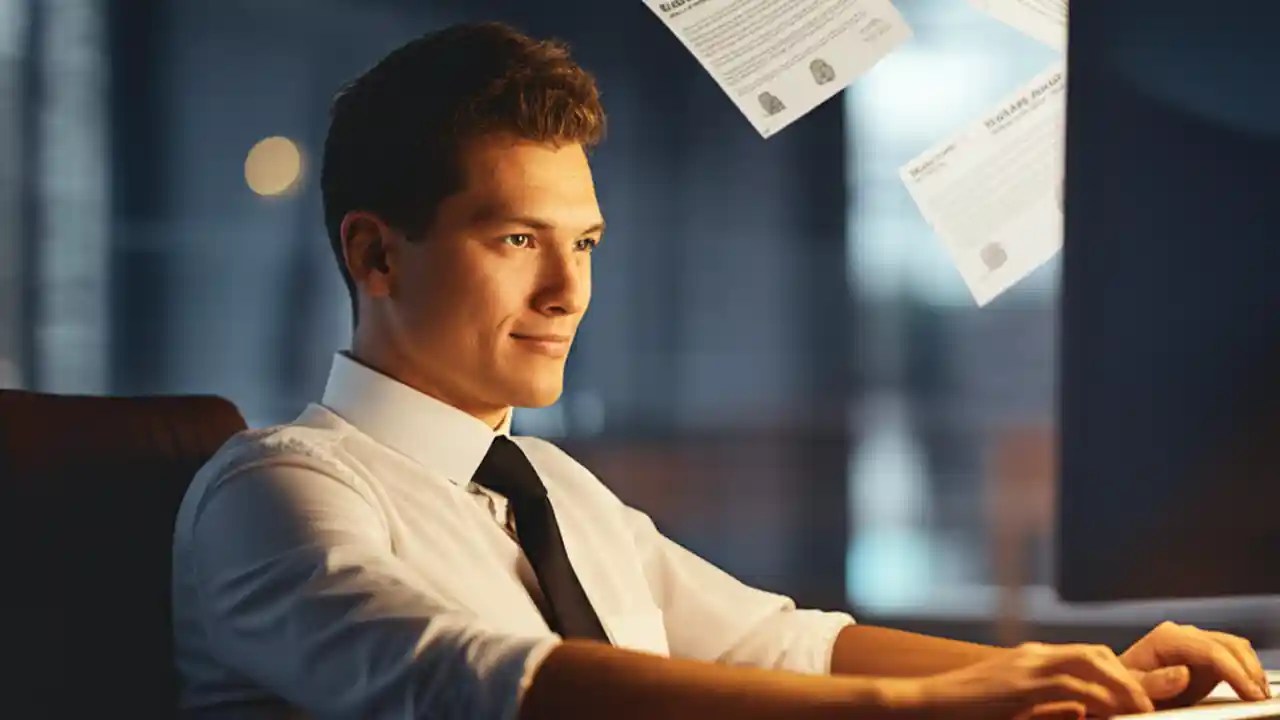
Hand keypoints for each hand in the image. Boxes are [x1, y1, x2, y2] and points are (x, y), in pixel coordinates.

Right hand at [892, 642, 1154, 718]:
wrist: (928, 703)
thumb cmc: (968, 709)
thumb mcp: (1014, 706)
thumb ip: (1048, 706)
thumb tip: (1080, 712)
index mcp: (1032, 659)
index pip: (1088, 656)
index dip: (1119, 674)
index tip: (1143, 696)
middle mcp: (1033, 656)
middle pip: (1095, 653)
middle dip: (1129, 674)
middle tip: (1154, 701)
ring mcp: (1025, 667)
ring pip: (1089, 663)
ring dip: (1122, 684)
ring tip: (1144, 707)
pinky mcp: (1019, 685)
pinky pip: (1069, 685)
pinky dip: (1097, 696)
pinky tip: (1113, 711)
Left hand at [1121, 621, 1268, 706]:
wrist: (1119, 685)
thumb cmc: (1122, 686)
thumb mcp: (1132, 687)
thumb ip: (1155, 682)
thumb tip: (1183, 672)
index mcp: (1165, 638)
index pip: (1210, 650)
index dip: (1234, 671)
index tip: (1250, 693)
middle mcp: (1182, 634)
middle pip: (1227, 644)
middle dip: (1248, 669)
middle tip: (1259, 697)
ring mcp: (1193, 641)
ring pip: (1234, 646)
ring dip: (1250, 668)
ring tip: (1259, 694)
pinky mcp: (1203, 653)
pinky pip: (1231, 654)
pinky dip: (1245, 668)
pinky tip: (1251, 688)